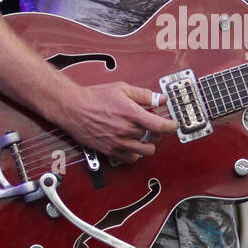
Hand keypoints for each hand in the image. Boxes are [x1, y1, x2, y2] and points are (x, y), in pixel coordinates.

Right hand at [58, 81, 177, 162]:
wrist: (73, 109)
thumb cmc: (95, 97)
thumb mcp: (121, 89)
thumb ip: (144, 95)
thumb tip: (160, 98)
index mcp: (130, 113)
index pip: (158, 125)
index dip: (170, 126)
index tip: (173, 125)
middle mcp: (125, 130)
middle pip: (153, 138)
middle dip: (157, 132)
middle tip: (154, 126)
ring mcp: (118, 142)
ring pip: (145, 151)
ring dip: (149, 145)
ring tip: (145, 137)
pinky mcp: (110, 151)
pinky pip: (131, 159)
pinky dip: (135, 154)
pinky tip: (133, 145)